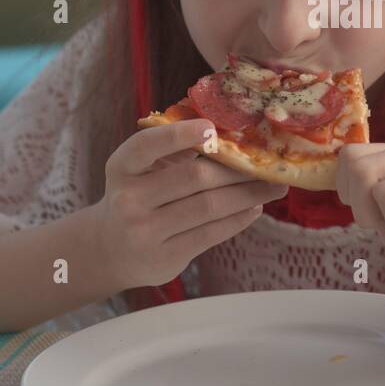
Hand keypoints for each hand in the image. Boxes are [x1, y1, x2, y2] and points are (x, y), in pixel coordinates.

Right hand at [90, 118, 288, 291]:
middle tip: (270, 164)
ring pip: (209, 206)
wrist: (110, 248)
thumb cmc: (139, 195)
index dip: (179, 135)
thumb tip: (233, 136)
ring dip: (248, 194)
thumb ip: (175, 151)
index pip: (147, 145)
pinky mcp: (165, 257)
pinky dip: (239, 218)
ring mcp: (145, 231)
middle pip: (194, 177)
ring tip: (274, 187)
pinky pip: (211, 233)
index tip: (212, 128)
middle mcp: (128, 199)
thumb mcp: (142, 169)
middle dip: (238, 169)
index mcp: (122, 166)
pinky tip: (254, 207)